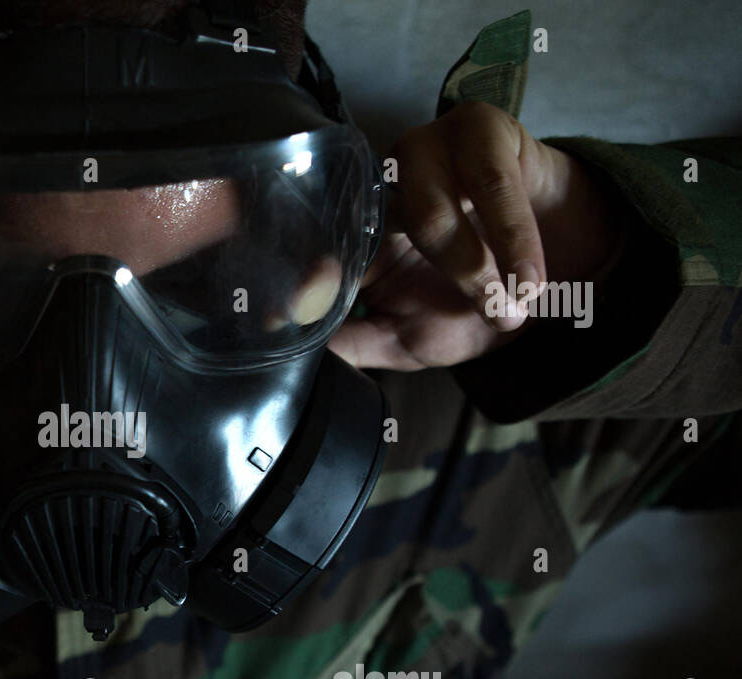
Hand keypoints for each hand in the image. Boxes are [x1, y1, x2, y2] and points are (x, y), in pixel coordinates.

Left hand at [328, 101, 624, 370]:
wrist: (567, 262)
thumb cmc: (478, 300)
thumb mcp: (410, 338)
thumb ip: (358, 343)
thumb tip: (308, 352)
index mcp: (358, 231)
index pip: (324, 249)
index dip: (320, 278)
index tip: (317, 307)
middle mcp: (382, 186)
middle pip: (380, 230)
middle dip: (443, 281)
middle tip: (492, 315)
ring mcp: (427, 151)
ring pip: (431, 212)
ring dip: (475, 268)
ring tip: (510, 306)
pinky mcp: (480, 130)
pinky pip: (492, 185)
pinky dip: (513, 238)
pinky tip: (528, 279)